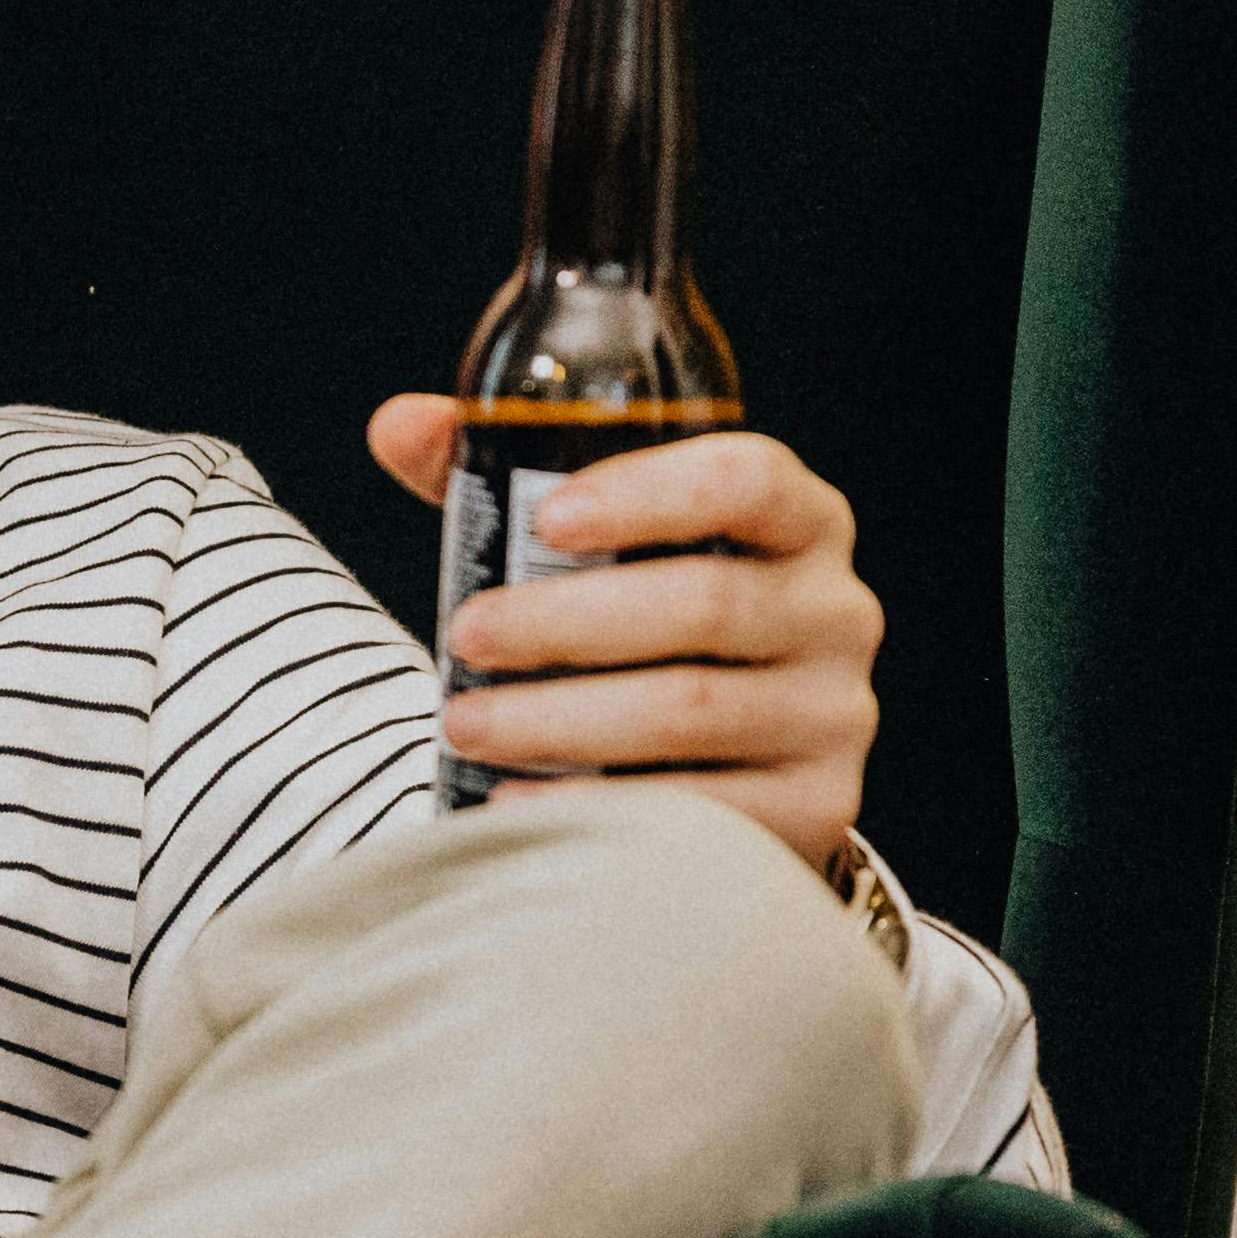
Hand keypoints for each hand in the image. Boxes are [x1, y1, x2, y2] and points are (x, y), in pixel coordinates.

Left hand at [366, 398, 881, 870]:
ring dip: (559, 718)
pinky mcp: (816, 808)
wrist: (740, 766)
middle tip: (464, 637)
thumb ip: (502, 476)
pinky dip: (595, 804)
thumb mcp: (600, 545)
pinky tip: (515, 798)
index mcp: (798, 520)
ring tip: (465, 723)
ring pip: (692, 709)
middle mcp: (837, 611)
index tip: (544, 519)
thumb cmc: (650, 626)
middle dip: (566, 621)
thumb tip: (399, 426)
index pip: (748, 479)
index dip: (649, 493)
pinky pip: (700, 810)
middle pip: (707, 603)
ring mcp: (834, 715)